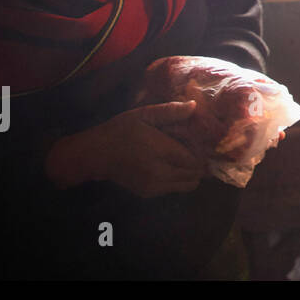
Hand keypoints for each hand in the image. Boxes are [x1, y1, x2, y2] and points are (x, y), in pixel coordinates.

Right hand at [48, 101, 206, 197]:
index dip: (202, 154)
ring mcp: (153, 186)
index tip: (204, 145)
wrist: (95, 155)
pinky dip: (179, 180)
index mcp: (159, 151)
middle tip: (198, 152)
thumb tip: (194, 106)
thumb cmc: (120, 131)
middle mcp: (159, 173)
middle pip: (194, 176)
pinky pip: (173, 189)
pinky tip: (172, 166)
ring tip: (186, 159)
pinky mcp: (147, 193)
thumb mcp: (143, 115)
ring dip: (191, 175)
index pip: (193, 160)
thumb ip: (169, 112)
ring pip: (186, 185)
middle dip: (200, 166)